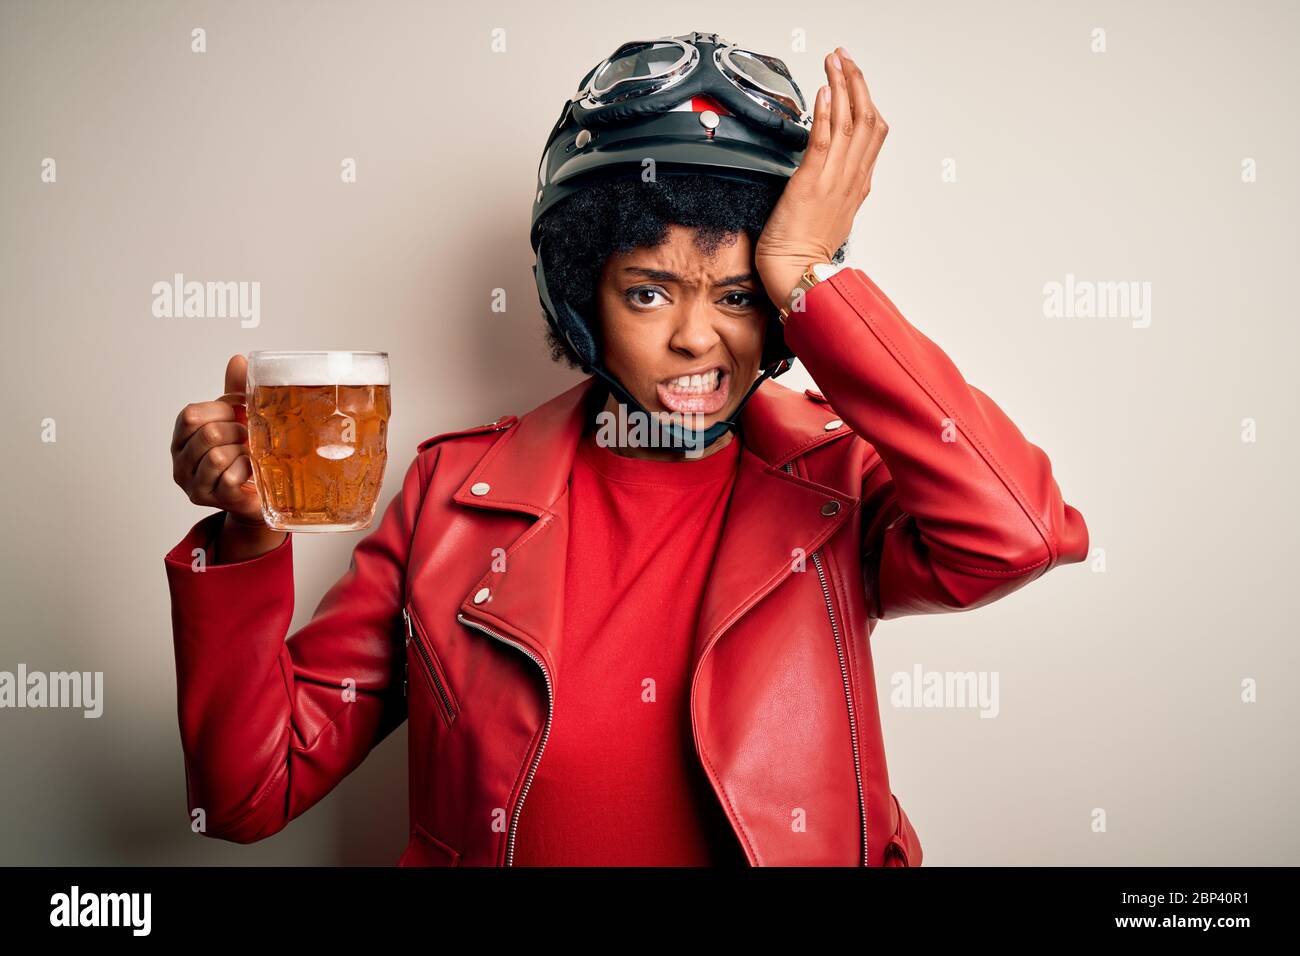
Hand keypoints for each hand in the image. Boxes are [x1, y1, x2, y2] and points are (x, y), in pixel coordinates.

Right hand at [171, 354, 285, 558]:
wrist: (259, 493)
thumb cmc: (244, 453)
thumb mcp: (239, 418)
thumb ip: (236, 391)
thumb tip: (238, 359)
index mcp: (182, 437)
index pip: (191, 415)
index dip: (220, 411)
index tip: (238, 416)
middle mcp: (180, 461)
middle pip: (205, 434)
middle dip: (235, 431)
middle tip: (247, 438)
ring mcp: (193, 483)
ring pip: (216, 456)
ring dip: (241, 452)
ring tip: (249, 454)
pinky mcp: (211, 499)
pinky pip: (228, 477)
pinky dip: (246, 469)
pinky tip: (251, 470)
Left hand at [754, 46, 888, 312]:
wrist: (798, 274)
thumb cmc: (805, 250)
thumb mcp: (831, 214)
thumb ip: (835, 187)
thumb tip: (829, 170)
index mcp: (858, 184)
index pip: (872, 132)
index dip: (865, 99)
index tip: (853, 78)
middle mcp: (851, 179)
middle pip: (867, 119)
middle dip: (856, 82)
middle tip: (844, 59)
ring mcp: (833, 181)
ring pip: (848, 123)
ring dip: (842, 86)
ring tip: (834, 62)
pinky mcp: (810, 184)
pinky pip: (823, 141)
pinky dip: (826, 114)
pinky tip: (824, 93)